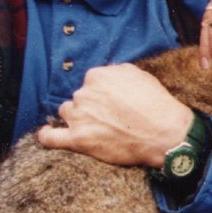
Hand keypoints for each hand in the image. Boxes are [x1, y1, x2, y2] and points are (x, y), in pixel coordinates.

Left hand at [36, 63, 191, 168]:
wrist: (164, 133)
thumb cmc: (156, 105)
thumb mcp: (139, 75)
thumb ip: (116, 73)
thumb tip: (107, 76)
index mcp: (97, 76)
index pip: (90, 83)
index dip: (100, 93)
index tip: (110, 102)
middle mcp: (84, 93)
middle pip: (78, 98)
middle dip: (90, 106)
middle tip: (109, 117)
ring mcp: (79, 116)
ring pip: (67, 113)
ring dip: (76, 118)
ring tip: (95, 128)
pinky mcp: (78, 139)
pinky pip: (51, 137)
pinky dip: (47, 135)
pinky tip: (47, 134)